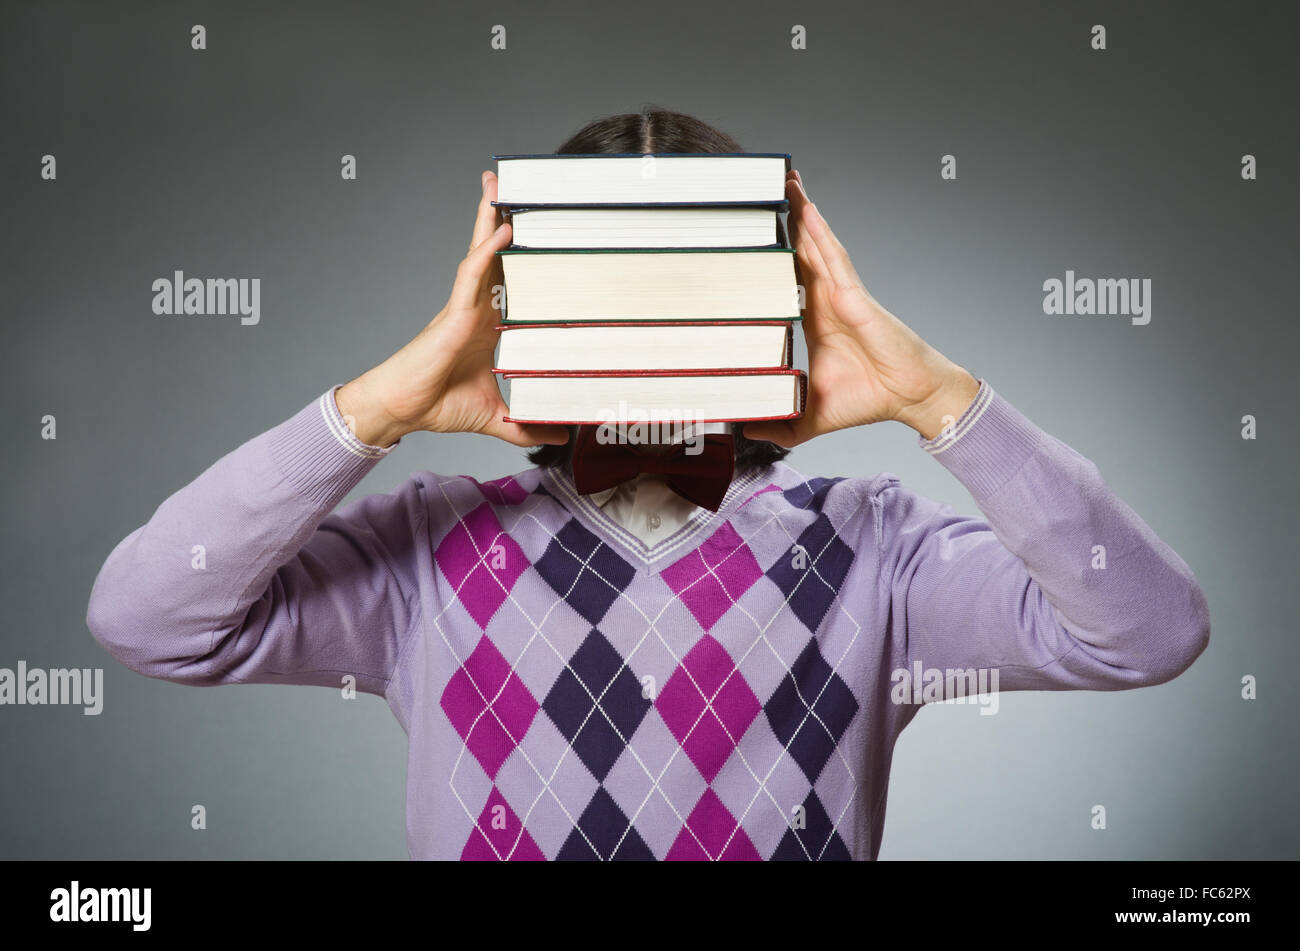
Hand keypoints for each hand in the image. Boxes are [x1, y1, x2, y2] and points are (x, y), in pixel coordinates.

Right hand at [335, 171, 569, 448]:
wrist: (405, 411)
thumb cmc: (440, 404)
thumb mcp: (498, 417)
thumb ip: (529, 427)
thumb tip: (562, 438)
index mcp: (488, 323)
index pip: (511, 279)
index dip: (525, 254)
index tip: (546, 232)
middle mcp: (476, 307)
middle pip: (493, 253)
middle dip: (502, 218)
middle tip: (516, 184)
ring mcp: (463, 306)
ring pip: (480, 252)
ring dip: (490, 217)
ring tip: (498, 183)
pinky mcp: (452, 314)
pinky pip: (471, 274)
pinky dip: (487, 250)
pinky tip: (503, 227)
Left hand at [743, 170, 979, 444]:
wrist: (907, 398)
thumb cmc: (867, 400)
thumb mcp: (808, 417)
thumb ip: (777, 424)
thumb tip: (743, 428)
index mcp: (814, 319)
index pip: (786, 278)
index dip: (769, 255)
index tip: (745, 237)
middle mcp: (825, 299)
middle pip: (800, 251)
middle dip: (784, 221)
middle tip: (759, 191)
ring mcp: (841, 293)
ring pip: (816, 244)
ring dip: (801, 212)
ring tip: (784, 182)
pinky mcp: (854, 295)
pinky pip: (833, 256)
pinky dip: (819, 230)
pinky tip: (806, 207)